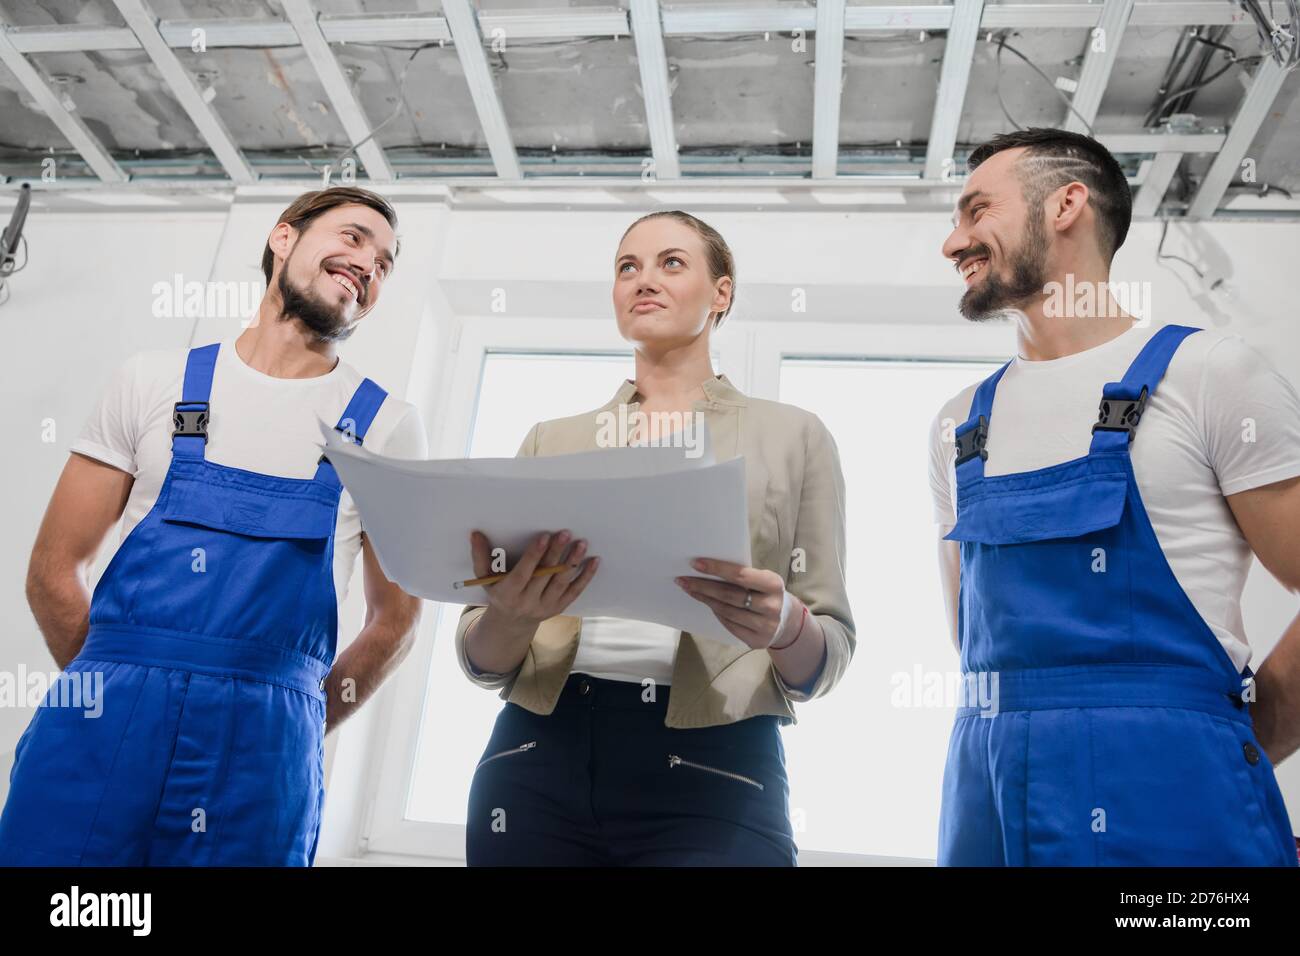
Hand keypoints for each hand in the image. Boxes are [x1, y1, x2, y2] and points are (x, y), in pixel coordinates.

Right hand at [469, 529, 597, 629]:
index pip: (523, 574)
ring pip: (562, 582)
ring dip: (573, 562)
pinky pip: (575, 591)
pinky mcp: (559, 607)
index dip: (534, 555)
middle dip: (556, 553)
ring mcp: (545, 606)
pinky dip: (586, 577)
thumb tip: (476, 533)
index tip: (544, 536)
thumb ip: (480, 556)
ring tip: (581, 543)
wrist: (511, 621)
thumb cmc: (498, 591)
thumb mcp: (485, 577)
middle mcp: (527, 601)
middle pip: (545, 575)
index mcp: (508, 593)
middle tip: (566, 533)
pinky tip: (594, 561)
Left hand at [675, 557, 792, 649]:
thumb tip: (707, 568)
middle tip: (683, 579)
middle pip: (729, 595)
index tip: (695, 563)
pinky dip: (716, 613)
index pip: (740, 575)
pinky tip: (706, 603)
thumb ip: (743, 576)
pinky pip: (729, 625)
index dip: (717, 569)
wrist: (786, 621)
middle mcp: (771, 606)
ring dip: (705, 599)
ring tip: (690, 590)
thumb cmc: (766, 593)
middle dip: (703, 586)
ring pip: (726, 611)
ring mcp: (765, 626)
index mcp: (773, 584)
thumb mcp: (763, 580)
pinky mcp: (757, 641)